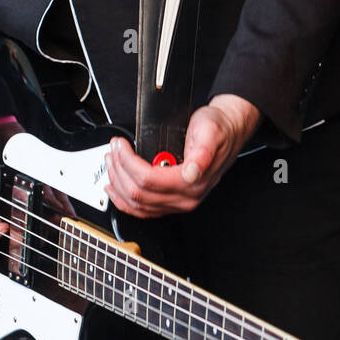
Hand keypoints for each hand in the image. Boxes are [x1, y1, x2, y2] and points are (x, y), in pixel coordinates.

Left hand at [105, 94, 260, 218]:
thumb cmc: (217, 129)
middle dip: (119, 170)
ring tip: (111, 164)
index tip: (120, 145)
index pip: (148, 180)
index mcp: (192, 182)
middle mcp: (186, 198)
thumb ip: (202, 152)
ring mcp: (178, 203)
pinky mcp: (172, 201)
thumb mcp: (210, 132)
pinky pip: (144, 210)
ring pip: (138, 205)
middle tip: (113, 151)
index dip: (128, 163)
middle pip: (139, 194)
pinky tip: (115, 190)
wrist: (228, 131)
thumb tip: (192, 171)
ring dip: (118, 185)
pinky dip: (125, 202)